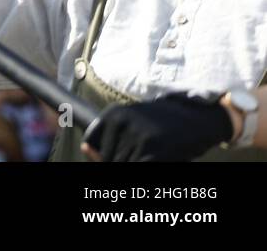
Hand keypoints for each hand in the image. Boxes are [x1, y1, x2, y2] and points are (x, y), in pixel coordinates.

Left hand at [82, 93, 233, 160]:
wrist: (198, 118)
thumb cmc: (163, 124)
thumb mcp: (132, 124)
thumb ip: (110, 138)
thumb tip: (84, 149)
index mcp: (112, 114)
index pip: (90, 142)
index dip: (99, 155)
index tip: (116, 156)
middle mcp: (121, 122)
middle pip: (107, 157)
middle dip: (120, 162)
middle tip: (143, 155)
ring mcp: (137, 136)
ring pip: (121, 164)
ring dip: (134, 165)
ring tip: (152, 156)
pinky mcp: (153, 149)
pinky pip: (137, 168)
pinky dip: (145, 169)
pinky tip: (158, 160)